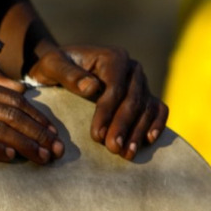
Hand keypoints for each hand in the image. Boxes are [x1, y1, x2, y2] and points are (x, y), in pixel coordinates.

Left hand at [28, 46, 168, 160]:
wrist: (63, 70)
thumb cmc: (55, 67)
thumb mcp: (52, 65)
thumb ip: (68, 74)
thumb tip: (92, 88)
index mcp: (112, 57)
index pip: (115, 87)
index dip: (107, 112)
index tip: (97, 135)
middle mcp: (131, 68)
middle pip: (133, 99)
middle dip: (123, 126)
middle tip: (113, 148)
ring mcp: (141, 82)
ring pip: (146, 107)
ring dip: (138, 132)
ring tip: (126, 153)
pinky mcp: (145, 95)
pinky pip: (158, 109)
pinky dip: (157, 124)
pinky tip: (148, 141)